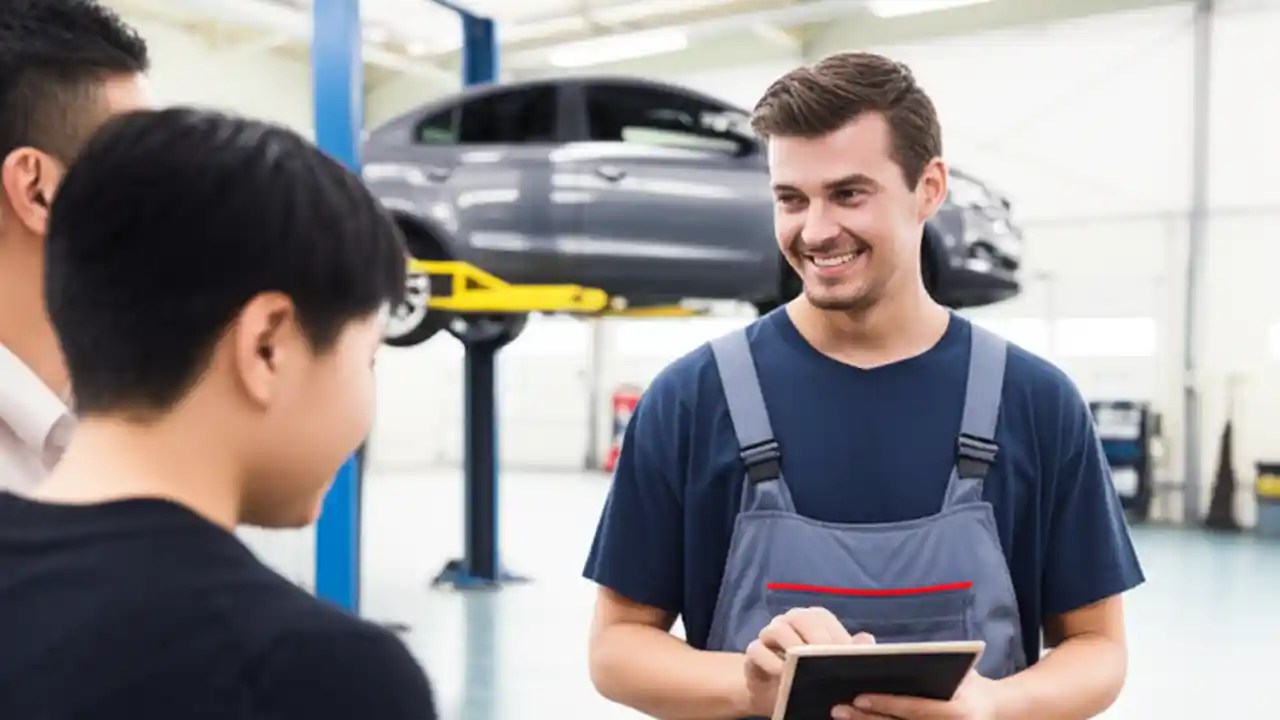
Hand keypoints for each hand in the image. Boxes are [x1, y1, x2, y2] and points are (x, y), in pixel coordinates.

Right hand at [741, 607, 873, 716]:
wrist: (776, 691)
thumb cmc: (809, 673)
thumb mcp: (832, 664)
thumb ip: (851, 651)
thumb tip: (867, 640)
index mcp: (812, 619)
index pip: (823, 619)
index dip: (836, 635)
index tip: (847, 656)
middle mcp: (789, 620)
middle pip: (801, 619)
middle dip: (816, 638)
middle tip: (827, 658)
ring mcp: (769, 633)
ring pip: (778, 630)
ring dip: (792, 646)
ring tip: (804, 665)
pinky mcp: (753, 651)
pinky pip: (757, 650)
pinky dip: (770, 660)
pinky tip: (782, 673)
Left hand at [831, 670, 1000, 719]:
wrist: (998, 713)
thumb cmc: (970, 685)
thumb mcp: (959, 671)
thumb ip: (929, 663)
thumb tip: (881, 649)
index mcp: (957, 712)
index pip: (914, 708)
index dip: (885, 704)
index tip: (858, 697)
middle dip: (865, 719)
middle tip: (838, 709)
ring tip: (842, 716)